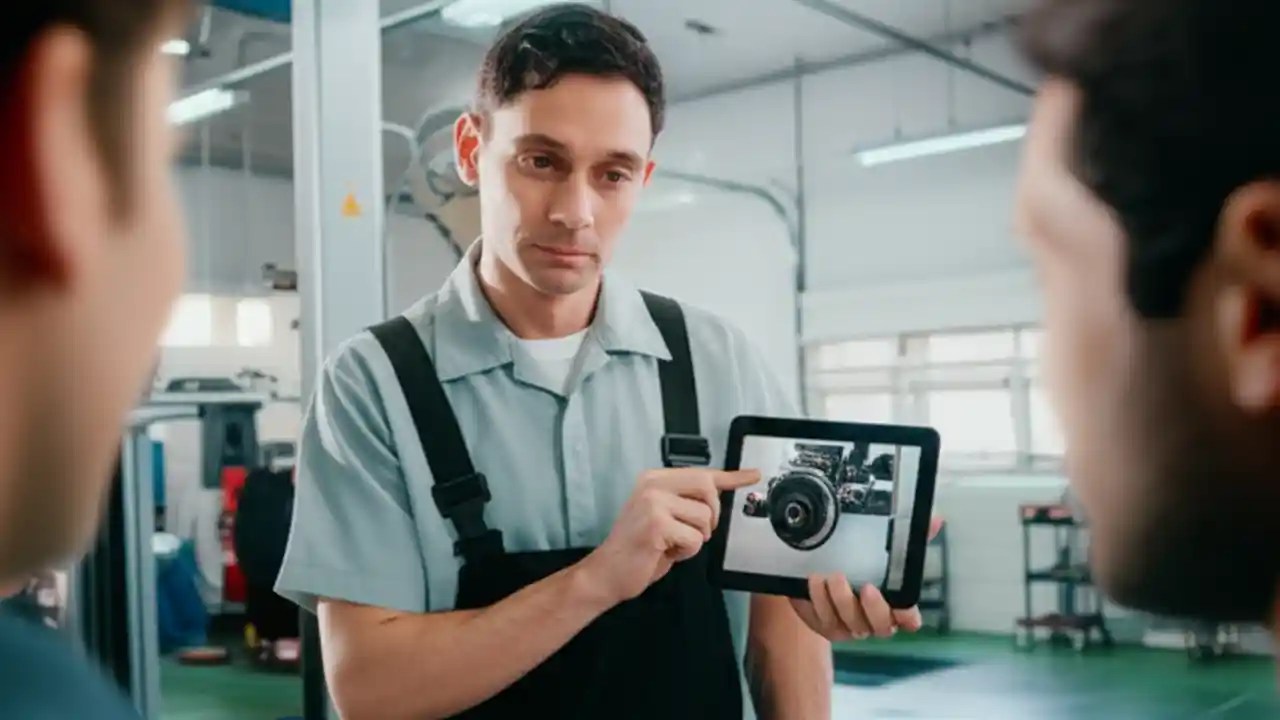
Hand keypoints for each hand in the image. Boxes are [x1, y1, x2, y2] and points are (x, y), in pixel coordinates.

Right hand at [577, 468, 760, 605]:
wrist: (607, 573)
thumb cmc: (637, 549)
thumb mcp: (662, 517)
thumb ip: (685, 503)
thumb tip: (719, 498)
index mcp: (654, 479)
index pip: (701, 473)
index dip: (731, 476)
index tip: (753, 475)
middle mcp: (652, 485)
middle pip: (707, 488)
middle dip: (712, 514)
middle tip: (697, 531)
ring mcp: (653, 502)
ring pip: (704, 518)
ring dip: (695, 539)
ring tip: (672, 545)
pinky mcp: (657, 524)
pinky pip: (695, 539)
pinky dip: (686, 552)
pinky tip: (666, 554)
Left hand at [790, 515, 943, 640]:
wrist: (823, 570)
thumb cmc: (862, 564)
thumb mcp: (885, 549)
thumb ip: (909, 538)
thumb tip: (936, 520)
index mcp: (893, 606)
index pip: (909, 620)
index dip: (908, 616)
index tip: (901, 604)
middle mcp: (873, 621)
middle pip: (880, 626)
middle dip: (872, 608)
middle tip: (863, 586)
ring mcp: (848, 626)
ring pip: (848, 623)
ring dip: (838, 600)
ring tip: (828, 576)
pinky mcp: (824, 625)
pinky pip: (821, 619)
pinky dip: (817, 601)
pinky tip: (814, 582)